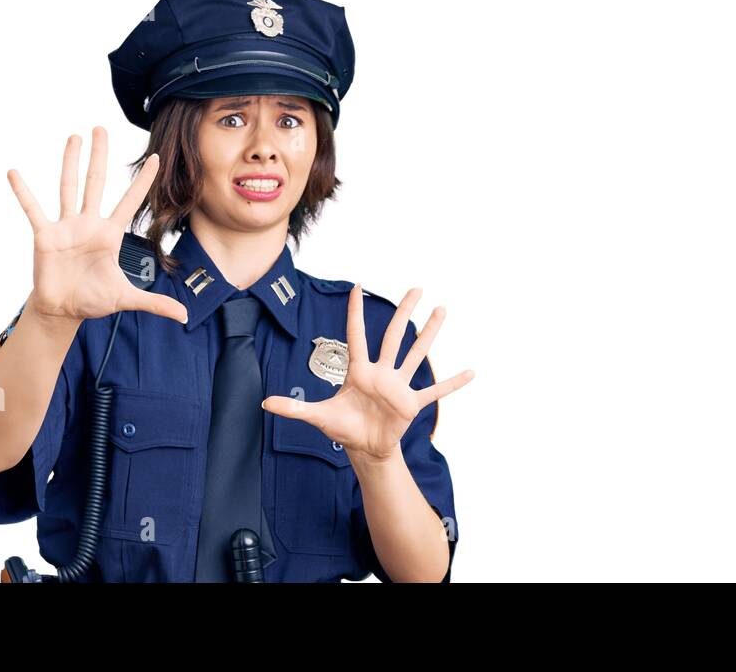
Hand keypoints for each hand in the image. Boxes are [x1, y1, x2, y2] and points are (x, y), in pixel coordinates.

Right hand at [8, 126, 186, 324]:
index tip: (156, 157)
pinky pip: (33, 210)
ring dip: (70, 162)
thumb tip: (184, 317)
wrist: (63, 310)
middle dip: (99, 156)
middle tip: (101, 128)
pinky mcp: (45, 235)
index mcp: (110, 234)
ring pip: (68, 187)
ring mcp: (66, 226)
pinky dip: (23, 192)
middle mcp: (89, 224)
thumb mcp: (127, 299)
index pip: (131, 201)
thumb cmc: (93, 299)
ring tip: (74, 138)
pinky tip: (14, 172)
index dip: (143, 181)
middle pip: (96, 183)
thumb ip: (155, 303)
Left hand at [262, 285, 473, 461]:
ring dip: (430, 333)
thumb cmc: (343, 428)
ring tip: (442, 310)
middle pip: (395, 335)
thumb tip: (264, 404)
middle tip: (416, 288)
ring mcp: (399, 386)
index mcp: (359, 371)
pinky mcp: (412, 403)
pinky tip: (471, 372)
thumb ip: (295, 409)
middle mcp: (382, 372)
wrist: (365, 448)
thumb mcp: (319, 417)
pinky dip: (453, 383)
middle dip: (405, 311)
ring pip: (417, 354)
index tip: (358, 287)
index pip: (357, 335)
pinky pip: (436, 392)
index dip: (357, 313)